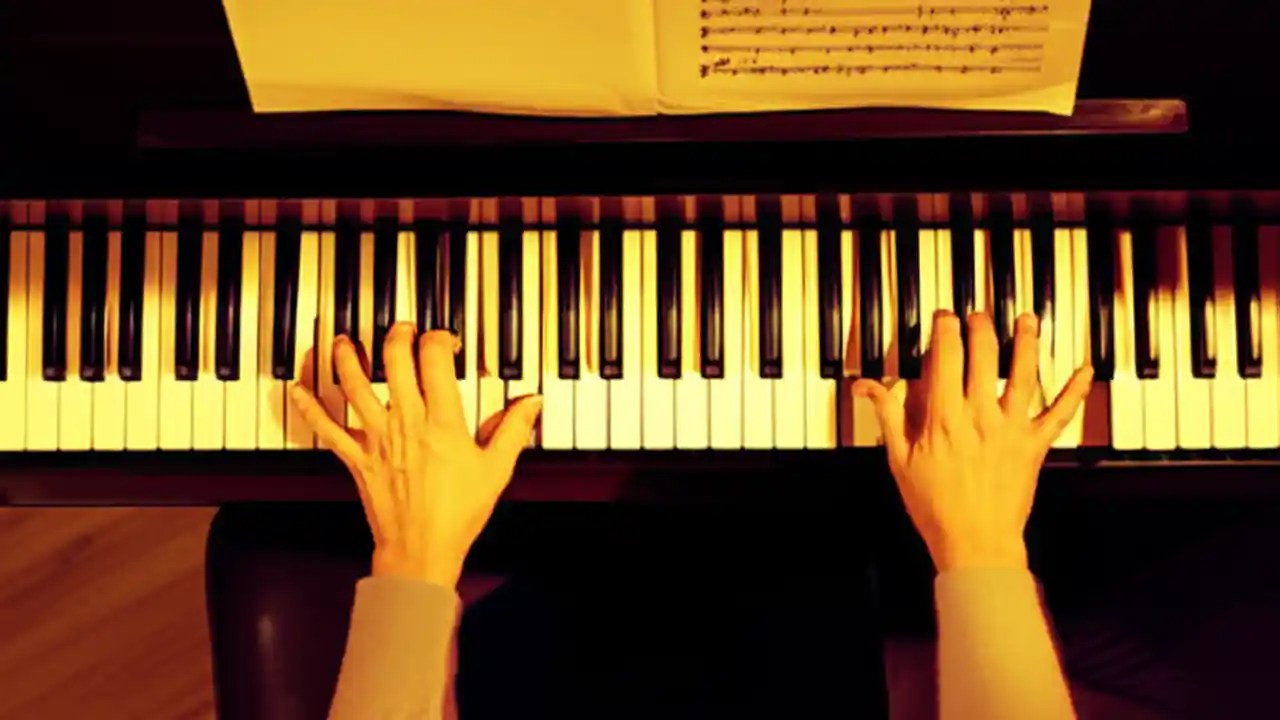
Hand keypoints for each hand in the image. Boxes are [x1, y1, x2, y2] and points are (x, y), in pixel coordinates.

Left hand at [288, 323, 542, 586]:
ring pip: (355, 385)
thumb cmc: (458, 514)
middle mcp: (406, 422)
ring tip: (345, 342)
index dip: (440, 339)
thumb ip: (515, 430)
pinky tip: (298, 390)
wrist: (421, 550)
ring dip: (347, 357)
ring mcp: (377, 438)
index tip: (446, 342)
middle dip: (397, 335)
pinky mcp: (357, 458)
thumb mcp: (496, 470)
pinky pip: (327, 429)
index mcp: (442, 421)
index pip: (435, 359)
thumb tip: (532, 402)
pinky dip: (310, 407)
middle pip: (394, 360)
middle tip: (401, 329)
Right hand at [852, 311, 1091, 572]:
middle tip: (977, 316)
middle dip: (981, 327)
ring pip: (1023, 374)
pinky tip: (1084, 370)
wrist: (974, 543)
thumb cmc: (934, 506)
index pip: (945, 358)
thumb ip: (887, 415)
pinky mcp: (1034, 445)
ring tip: (1027, 319)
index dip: (945, 330)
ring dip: (1027, 342)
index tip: (944, 318)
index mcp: (944, 417)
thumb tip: (866, 386)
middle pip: (984, 356)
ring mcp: (1011, 429)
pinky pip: (1058, 413)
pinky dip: (1073, 390)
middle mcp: (980, 416)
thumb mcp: (899, 460)